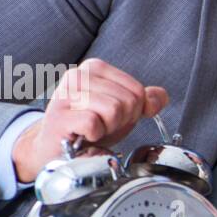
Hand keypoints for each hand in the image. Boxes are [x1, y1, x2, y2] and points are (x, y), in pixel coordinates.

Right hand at [12, 58, 169, 182]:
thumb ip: (146, 101)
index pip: (138, 90)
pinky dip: (94, 135)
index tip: (114, 116)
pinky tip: (83, 135)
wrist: (56, 148)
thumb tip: (159, 97)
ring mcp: (66, 94)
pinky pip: (94, 123)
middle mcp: (78, 75)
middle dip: (121, 120)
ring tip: (92, 129)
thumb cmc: (88, 127)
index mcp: (95, 68)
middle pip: (128, 101)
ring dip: (108, 128)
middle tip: (102, 125)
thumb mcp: (123, 111)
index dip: (133, 111)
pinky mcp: (59, 116)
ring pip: (114, 110)